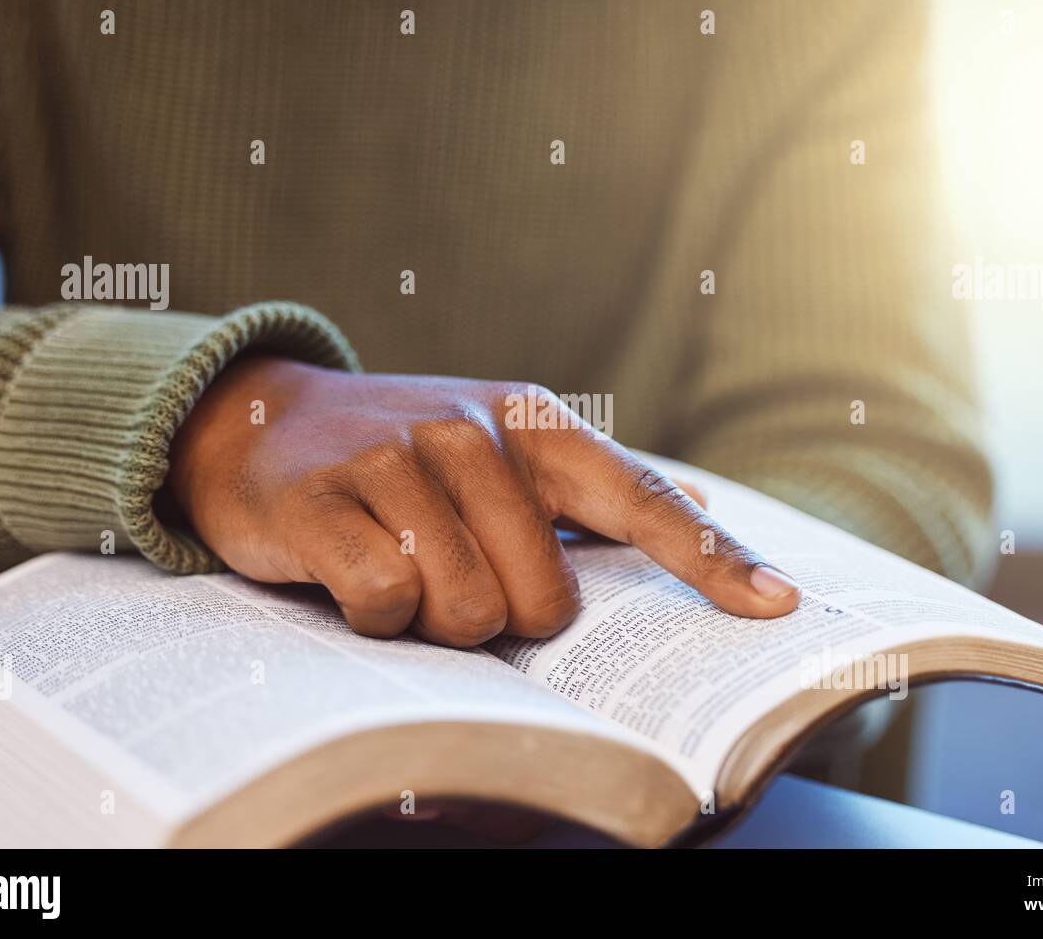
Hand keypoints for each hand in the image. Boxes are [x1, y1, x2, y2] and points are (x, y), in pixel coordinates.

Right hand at [164, 357, 799, 645]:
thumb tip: (699, 509)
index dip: (713, 560)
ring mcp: (396, 460)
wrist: (261, 423)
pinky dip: (373, 615)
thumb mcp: (503, 450)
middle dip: (501, 617)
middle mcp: (474, 433)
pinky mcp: (323, 498)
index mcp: (534, 425)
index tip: (781, 605)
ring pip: (464, 610)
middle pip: (541, 600)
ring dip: (434, 620)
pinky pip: (385, 603)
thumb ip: (595, 487)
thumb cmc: (404, 456)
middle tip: (452, 577)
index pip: (640, 502)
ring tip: (401, 569)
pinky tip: (349, 570)